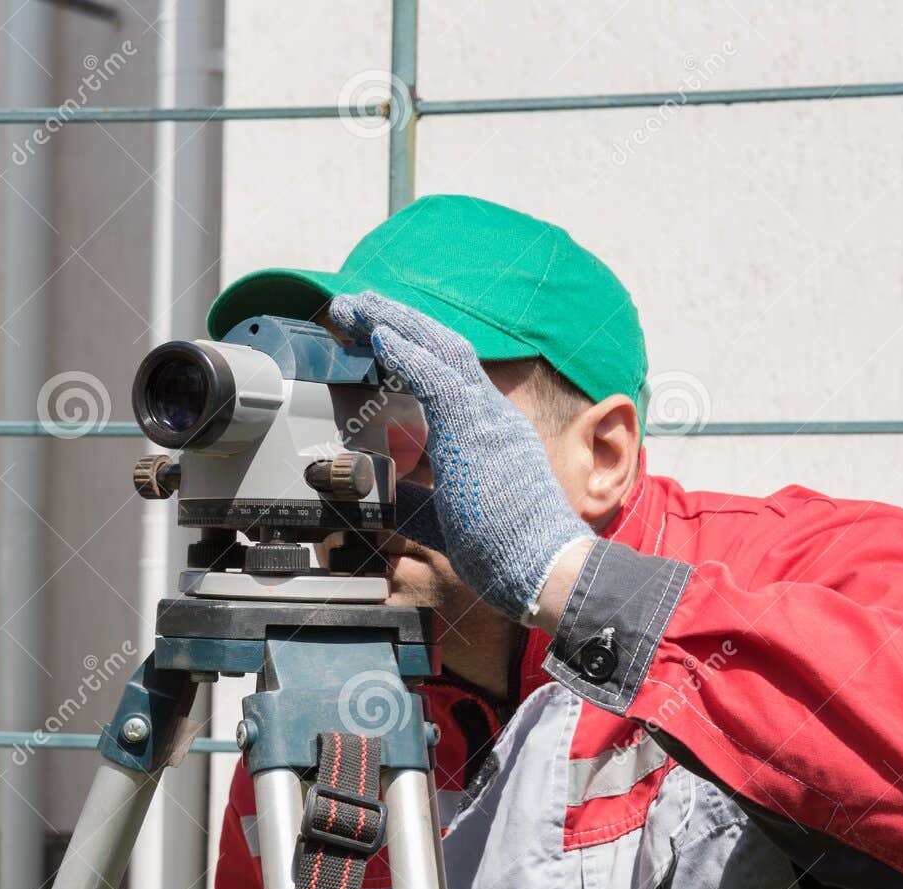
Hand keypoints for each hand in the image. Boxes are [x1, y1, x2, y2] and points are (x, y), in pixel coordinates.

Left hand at [328, 291, 593, 623]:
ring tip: (356, 306)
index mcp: (490, 433)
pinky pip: (436, 378)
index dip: (410, 350)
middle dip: (396, 323)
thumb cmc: (508, 552)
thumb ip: (413, 497)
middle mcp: (493, 416)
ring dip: (393, 324)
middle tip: (354, 306)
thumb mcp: (445, 518)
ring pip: (438, 351)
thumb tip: (378, 488)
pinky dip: (405, 352)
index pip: (447, 376)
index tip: (373, 337)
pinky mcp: (477, 431)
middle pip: (442, 350)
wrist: (548, 568)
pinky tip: (378, 336)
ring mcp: (489, 419)